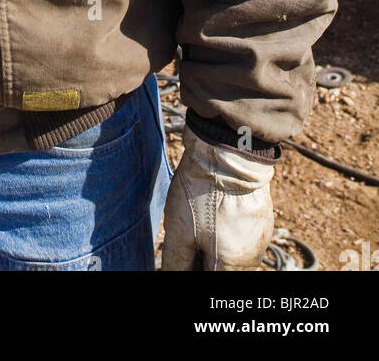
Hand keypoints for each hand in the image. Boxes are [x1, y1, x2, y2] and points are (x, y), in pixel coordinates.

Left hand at [161, 126, 274, 270]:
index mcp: (231, 264)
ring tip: (200, 226)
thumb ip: (176, 262)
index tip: (183, 257)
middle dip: (205, 262)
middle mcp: (252, 256)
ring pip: (237, 257)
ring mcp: (261, 237)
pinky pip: (246, 237)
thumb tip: (170, 275)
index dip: (193, 271)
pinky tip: (215, 215)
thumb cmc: (201, 191)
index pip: (211, 283)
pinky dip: (230, 234)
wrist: (227, 151)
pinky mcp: (264, 218)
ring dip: (218, 251)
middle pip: (225, 271)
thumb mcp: (179, 230)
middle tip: (188, 241)